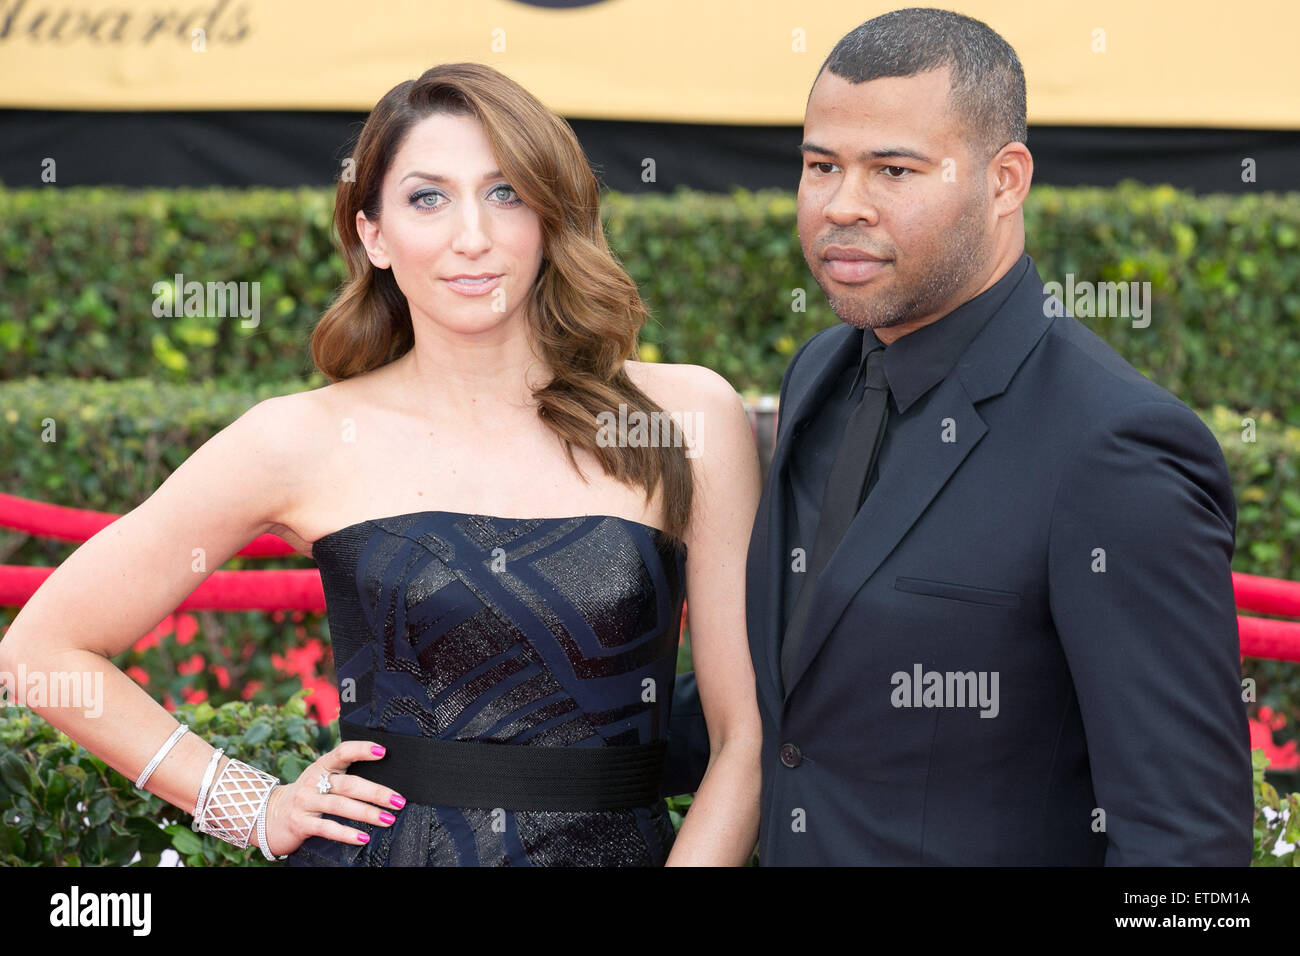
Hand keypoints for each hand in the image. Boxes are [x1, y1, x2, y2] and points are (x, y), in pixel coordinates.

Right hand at [260, 740, 404, 856]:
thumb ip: (343, 776)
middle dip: (376, 793)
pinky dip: (347, 833)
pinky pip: (327, 828)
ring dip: (367, 813)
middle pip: (348, 784)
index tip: (383, 752)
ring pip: (340, 806)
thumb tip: (383, 779)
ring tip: (388, 819)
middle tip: (398, 800)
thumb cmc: (307, 796)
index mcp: (321, 766)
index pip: (342, 752)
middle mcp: (313, 782)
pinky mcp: (300, 823)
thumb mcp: (321, 779)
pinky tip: (363, 837)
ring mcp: (305, 802)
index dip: (362, 749)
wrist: (268, 816)